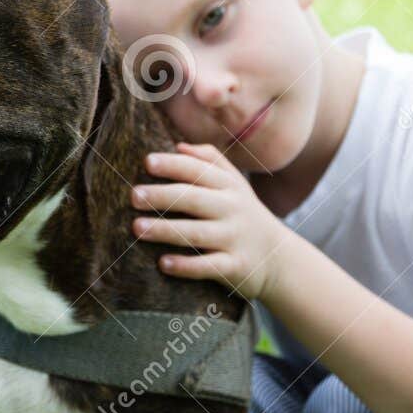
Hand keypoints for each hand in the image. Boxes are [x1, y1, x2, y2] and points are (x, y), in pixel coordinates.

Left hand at [130, 141, 287, 300]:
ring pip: (196, 233)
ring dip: (166, 230)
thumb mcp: (235, 184)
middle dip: (163, 196)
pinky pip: (207, 266)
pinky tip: (162, 263)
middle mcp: (232, 209)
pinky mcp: (234, 267)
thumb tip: (178, 145)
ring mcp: (234, 238)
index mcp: (229, 186)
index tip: (148, 162)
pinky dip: (186, 265)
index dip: (173, 165)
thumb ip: (210, 161)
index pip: (198, 171)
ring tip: (136, 227)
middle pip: (194, 199)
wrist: (278, 258)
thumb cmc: (244, 215)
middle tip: (134, 196)